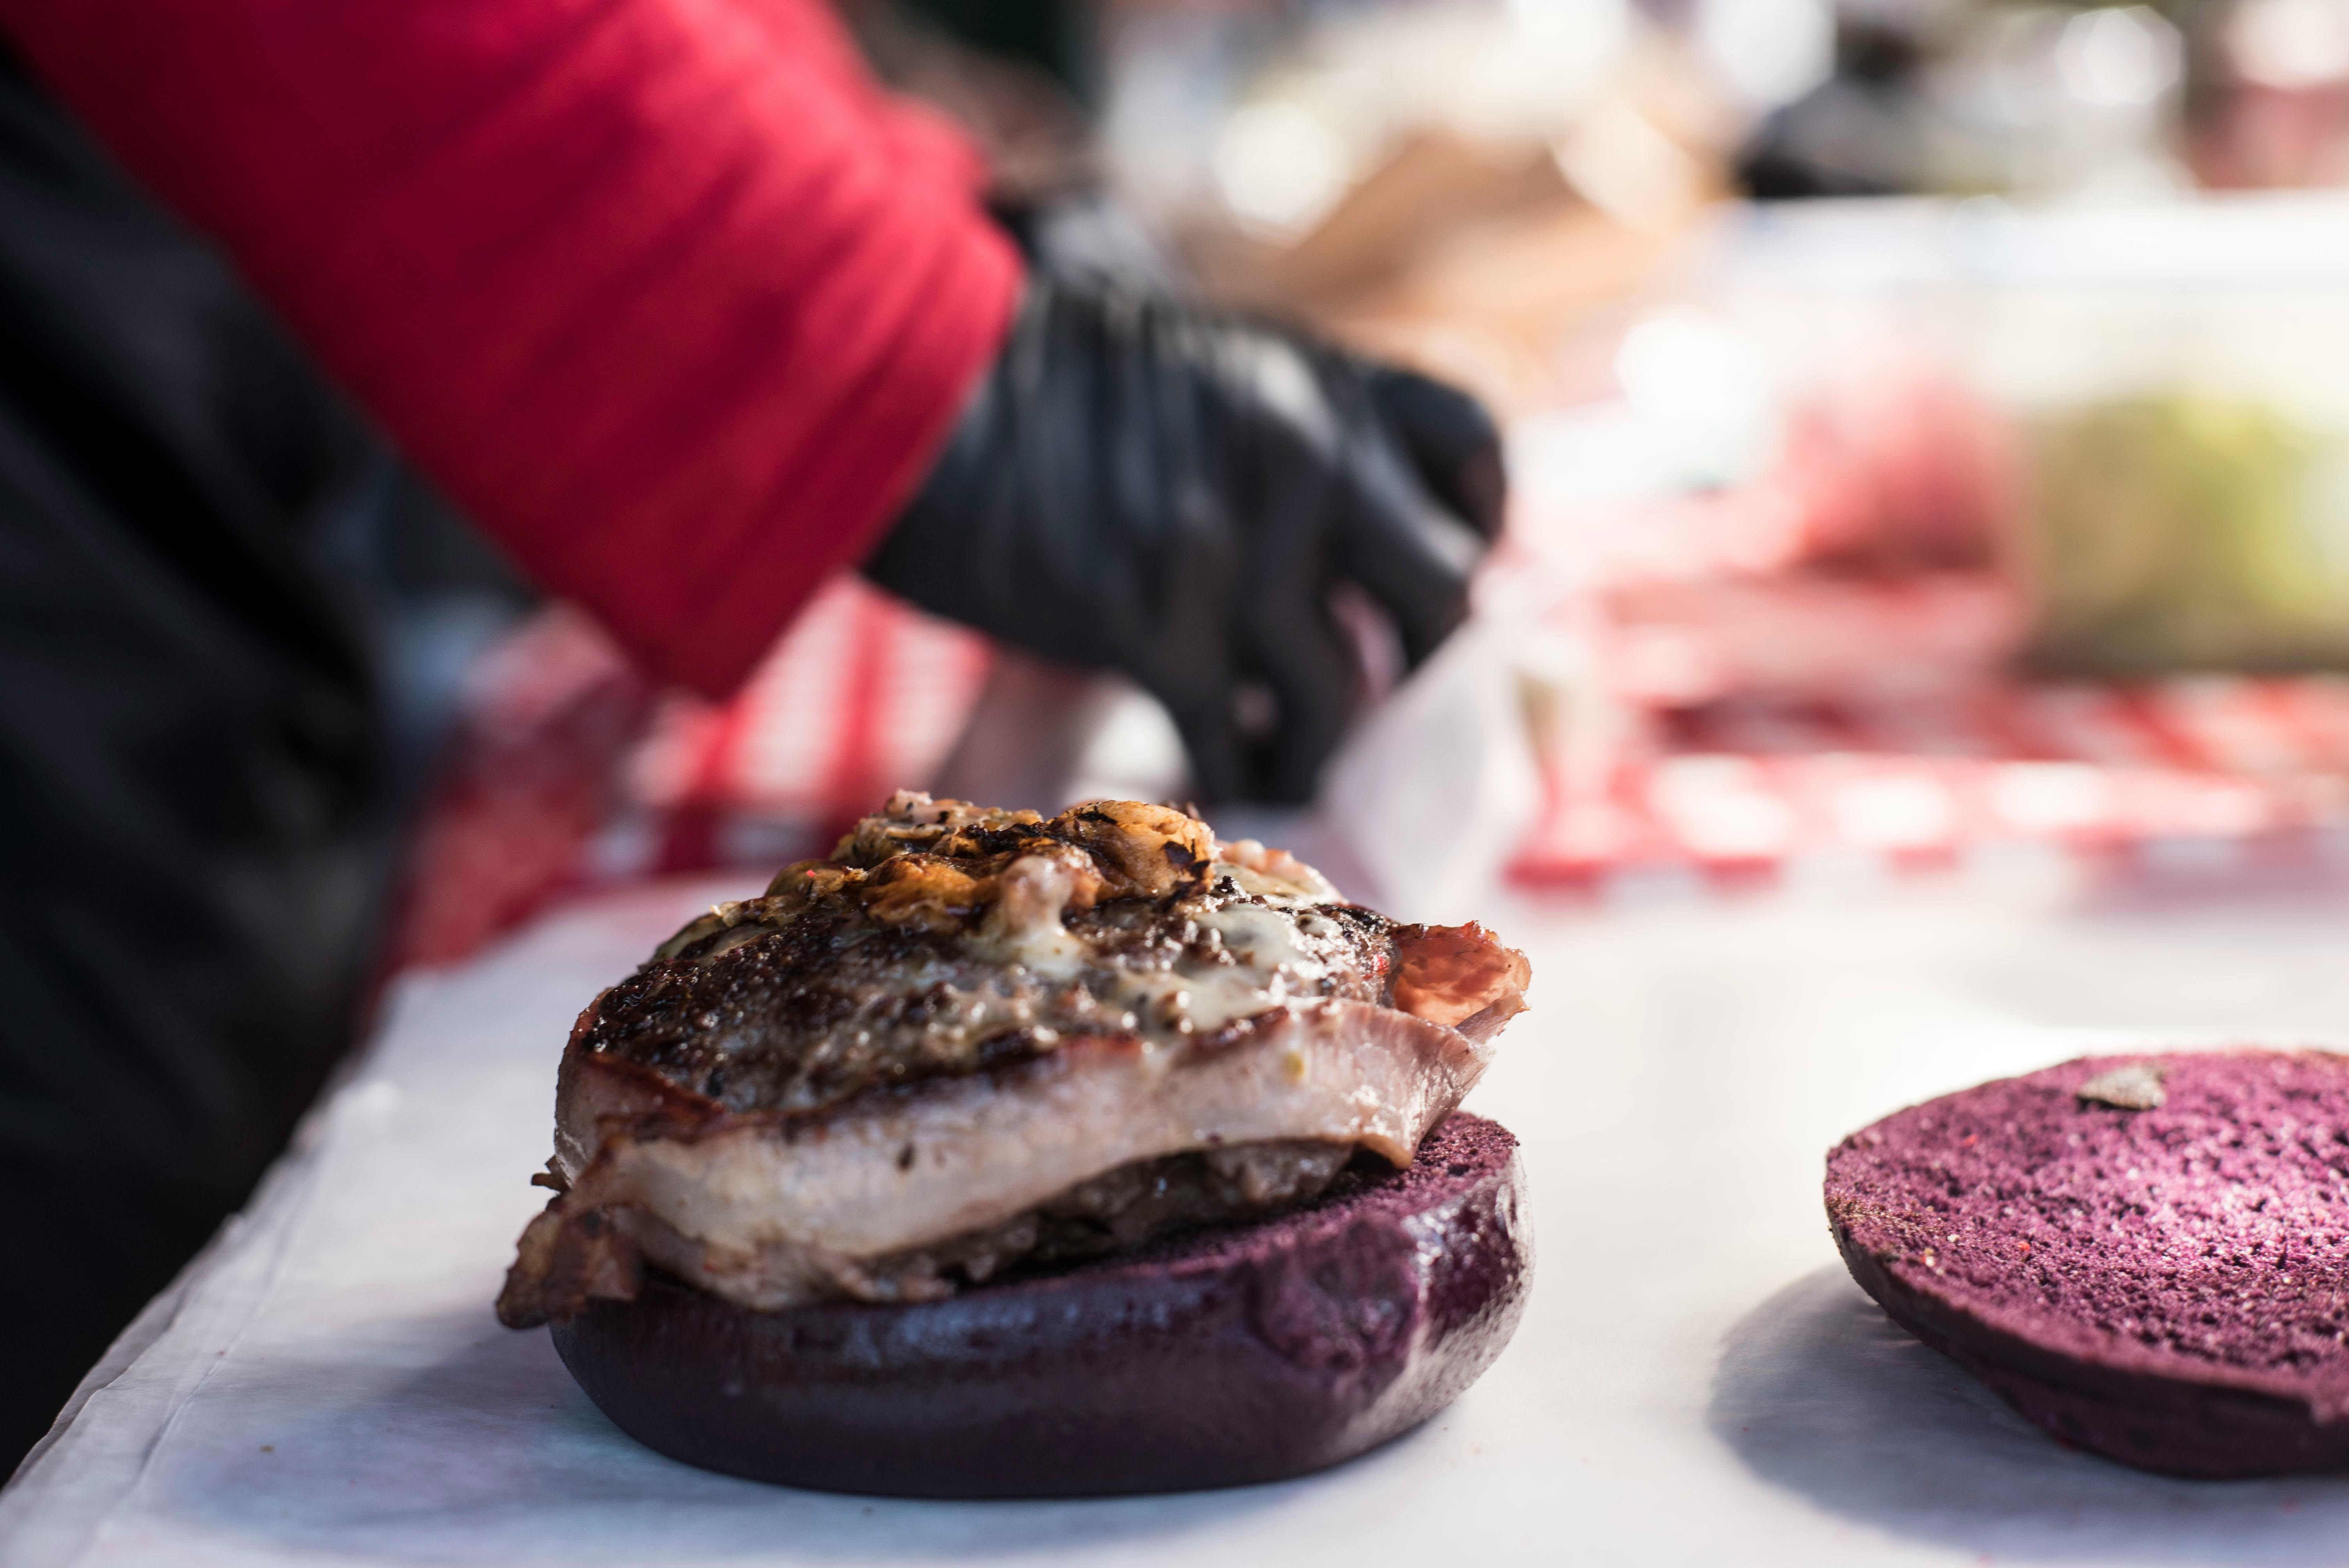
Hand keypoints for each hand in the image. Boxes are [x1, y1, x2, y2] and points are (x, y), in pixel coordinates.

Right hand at [863, 280, 1504, 804]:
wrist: (904, 382)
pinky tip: (1211, 784)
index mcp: (1321, 382)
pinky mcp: (1156, 623)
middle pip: (1442, 595)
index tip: (1437, 575)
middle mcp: (1309, 456)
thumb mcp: (1195, 367)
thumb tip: (1323, 547)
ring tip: (1278, 765)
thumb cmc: (1028, 382)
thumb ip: (1277, 438)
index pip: (1472, 453)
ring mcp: (1239, 545)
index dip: (1473, 527)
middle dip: (1415, 670)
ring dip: (1314, 750)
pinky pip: (1234, 741)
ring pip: (1340, 697)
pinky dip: (1231, 777)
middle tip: (1372, 706)